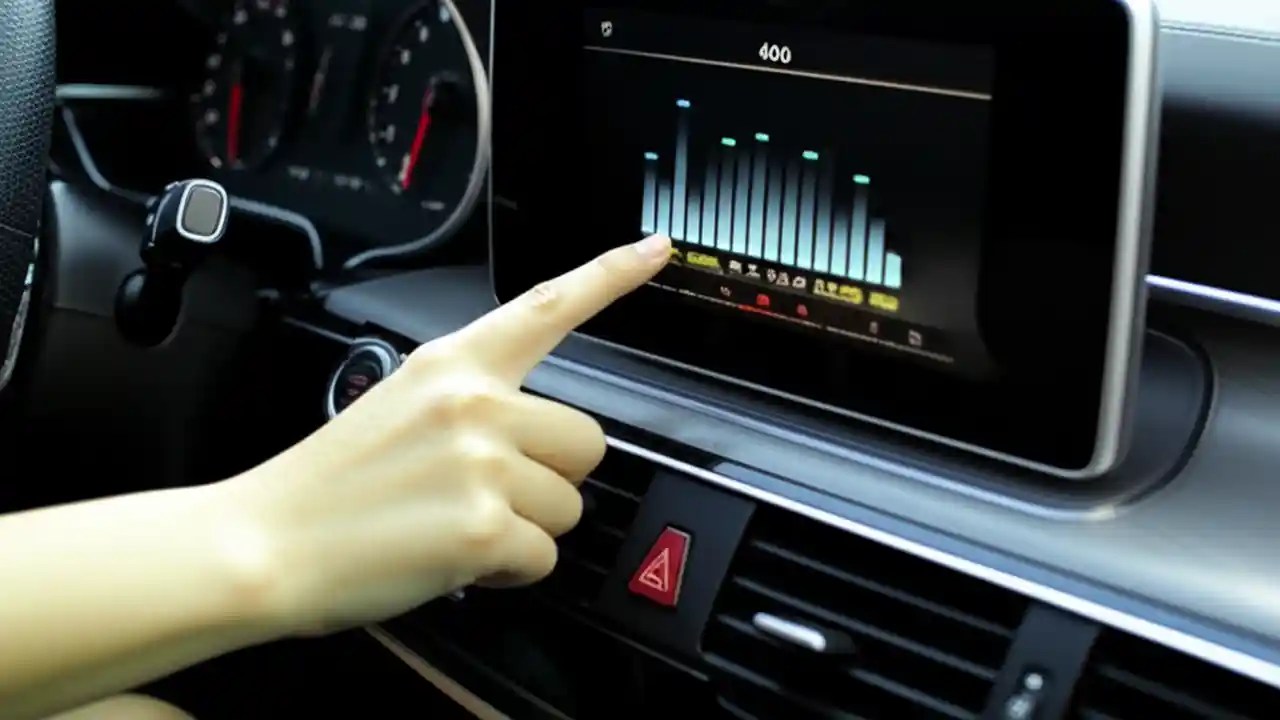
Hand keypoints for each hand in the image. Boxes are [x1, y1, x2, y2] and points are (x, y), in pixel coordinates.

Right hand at [221, 235, 671, 635]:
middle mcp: (476, 404)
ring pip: (569, 507)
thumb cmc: (327, 487)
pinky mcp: (485, 528)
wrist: (263, 544)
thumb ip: (474, 406)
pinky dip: (508, 572)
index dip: (612, 275)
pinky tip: (456, 560)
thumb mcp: (400, 408)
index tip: (657, 248)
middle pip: (587, 443)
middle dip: (551, 480)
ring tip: (457, 526)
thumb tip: (532, 439)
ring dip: (527, 529)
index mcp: (454, 365)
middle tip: (489, 496)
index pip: (548, 306)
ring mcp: (483, 464)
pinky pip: (543, 559)